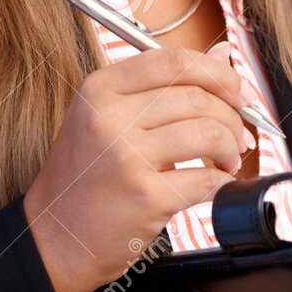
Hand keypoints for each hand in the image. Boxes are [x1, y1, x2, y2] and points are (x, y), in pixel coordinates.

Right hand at [24, 45, 254, 291]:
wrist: (53, 237)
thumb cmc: (83, 177)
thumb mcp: (106, 117)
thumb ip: (163, 86)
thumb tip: (223, 54)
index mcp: (100, 89)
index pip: (174, 62)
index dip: (217, 74)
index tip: (235, 92)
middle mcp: (110, 117)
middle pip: (197, 97)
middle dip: (231, 116)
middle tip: (237, 135)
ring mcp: (127, 157)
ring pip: (208, 133)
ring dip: (230, 148)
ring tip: (227, 160)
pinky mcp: (147, 196)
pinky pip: (207, 179)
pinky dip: (223, 181)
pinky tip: (217, 183)